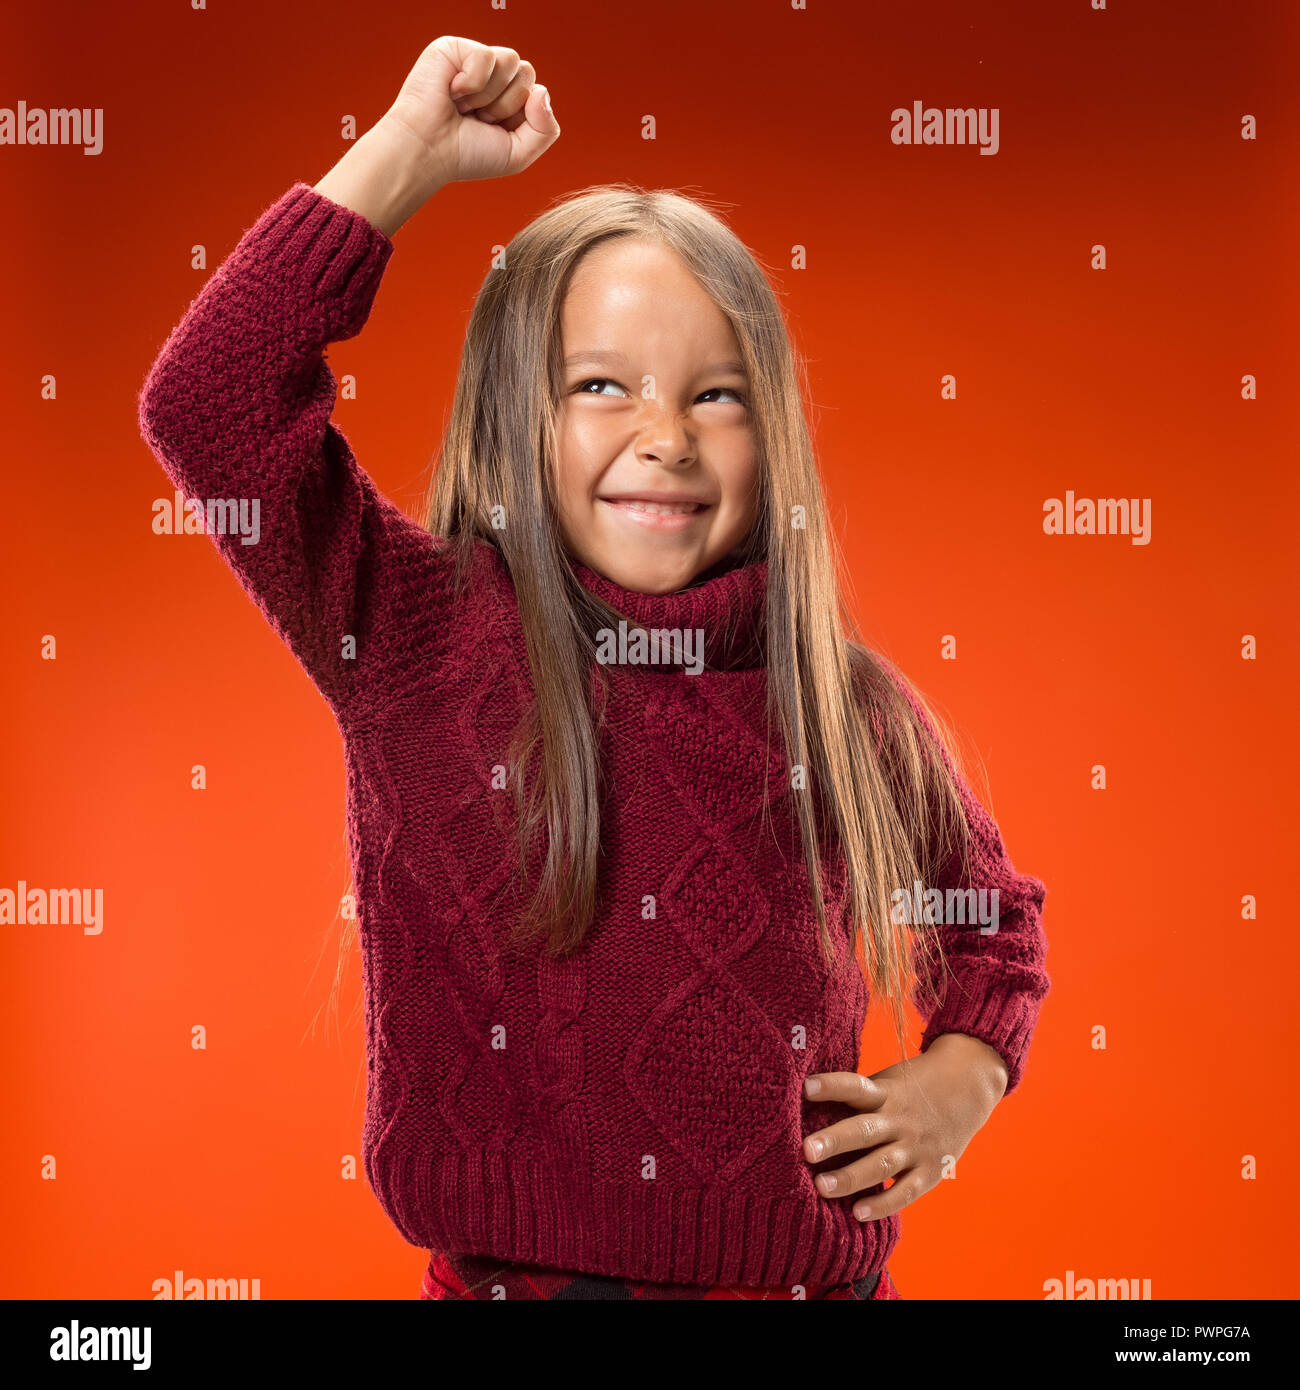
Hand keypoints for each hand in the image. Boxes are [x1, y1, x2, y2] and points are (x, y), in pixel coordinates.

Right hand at [383, 35, 559, 187]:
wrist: (428, 152)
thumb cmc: (467, 155)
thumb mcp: (518, 153)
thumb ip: (546, 129)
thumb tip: (542, 90)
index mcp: (508, 98)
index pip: (537, 92)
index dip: (520, 117)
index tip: (492, 131)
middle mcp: (493, 77)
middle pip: (527, 73)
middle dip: (506, 105)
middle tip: (477, 118)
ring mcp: (474, 61)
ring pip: (511, 61)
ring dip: (489, 95)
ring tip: (464, 106)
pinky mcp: (455, 48)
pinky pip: (487, 56)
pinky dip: (472, 82)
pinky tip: (452, 92)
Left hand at [801, 1034, 1007, 1220]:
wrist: (969, 1085)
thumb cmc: (912, 1087)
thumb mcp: (887, 1082)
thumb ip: (858, 1099)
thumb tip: (807, 1112)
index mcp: (885, 1093)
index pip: (854, 1086)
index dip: (830, 1086)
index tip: (804, 1088)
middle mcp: (899, 1119)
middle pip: (863, 1130)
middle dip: (834, 1141)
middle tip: (806, 1151)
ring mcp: (915, 1146)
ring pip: (881, 1163)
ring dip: (851, 1177)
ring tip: (821, 1188)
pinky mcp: (930, 1170)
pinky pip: (905, 1191)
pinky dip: (883, 1204)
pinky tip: (858, 1212)